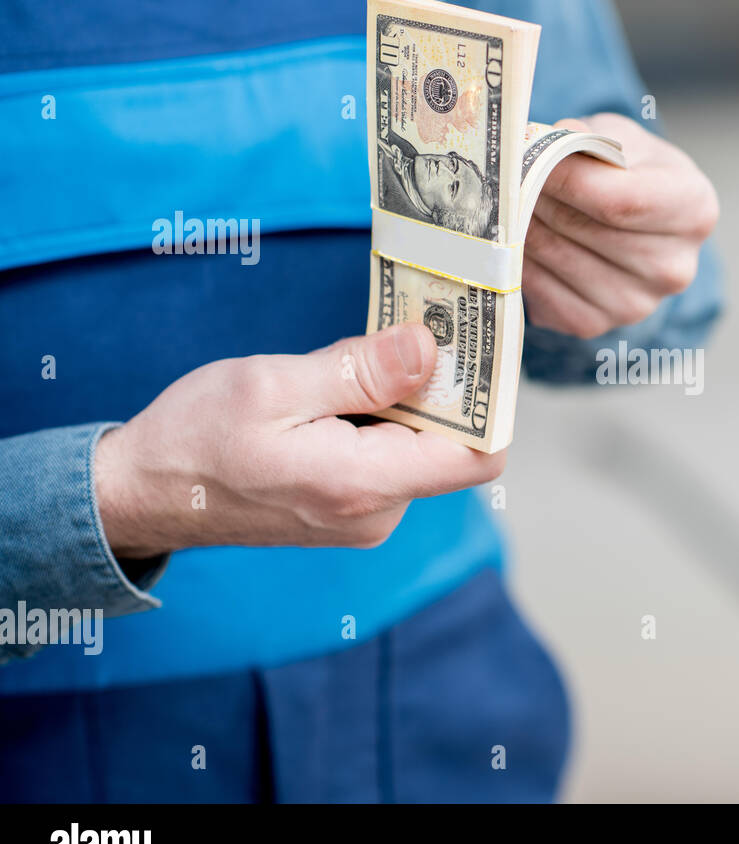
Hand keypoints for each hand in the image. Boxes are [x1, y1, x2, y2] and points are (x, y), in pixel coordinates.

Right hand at [94, 324, 504, 558]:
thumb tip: (430, 348)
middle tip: (413, 327)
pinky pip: (391, 456)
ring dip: (403, 398)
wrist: (143, 493)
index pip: (479, 454)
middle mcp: (378, 512)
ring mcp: (366, 515)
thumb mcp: (273, 386)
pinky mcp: (351, 508)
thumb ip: (359, 371)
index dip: (489, 399)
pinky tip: (340, 392)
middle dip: (441, 386)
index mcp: (365, 485)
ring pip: (420, 446)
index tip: (477, 345)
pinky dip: (381, 418)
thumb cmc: (195, 439)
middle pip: (453, 444)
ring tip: (355, 362)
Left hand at [523, 113, 718, 338]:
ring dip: (524, 225)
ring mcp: (637, 304)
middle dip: (538, 195)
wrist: (634, 224)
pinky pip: (541, 290)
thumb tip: (551, 142)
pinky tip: (521, 236)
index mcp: (695, 210)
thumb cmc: (631, 172)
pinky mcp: (596, 324)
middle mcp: (674, 267)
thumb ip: (589, 138)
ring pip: (557, 257)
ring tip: (515, 200)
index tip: (530, 156)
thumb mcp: (621, 138)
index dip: (566, 177)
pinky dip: (521, 259)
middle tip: (513, 174)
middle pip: (584, 229)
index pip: (621, 201)